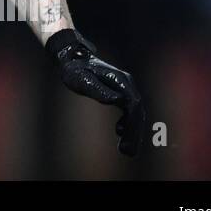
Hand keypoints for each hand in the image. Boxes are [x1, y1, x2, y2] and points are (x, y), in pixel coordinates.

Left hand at [45, 28, 145, 155]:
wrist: (72, 58)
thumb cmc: (75, 69)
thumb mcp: (82, 80)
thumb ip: (99, 90)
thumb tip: (117, 100)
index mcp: (120, 80)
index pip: (134, 105)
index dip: (132, 124)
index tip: (125, 140)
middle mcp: (126, 84)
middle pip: (137, 111)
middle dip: (134, 132)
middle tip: (128, 152)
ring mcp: (124, 87)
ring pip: (135, 112)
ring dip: (132, 131)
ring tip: (126, 150)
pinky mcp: (120, 92)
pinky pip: (129, 110)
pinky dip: (128, 123)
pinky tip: (120, 132)